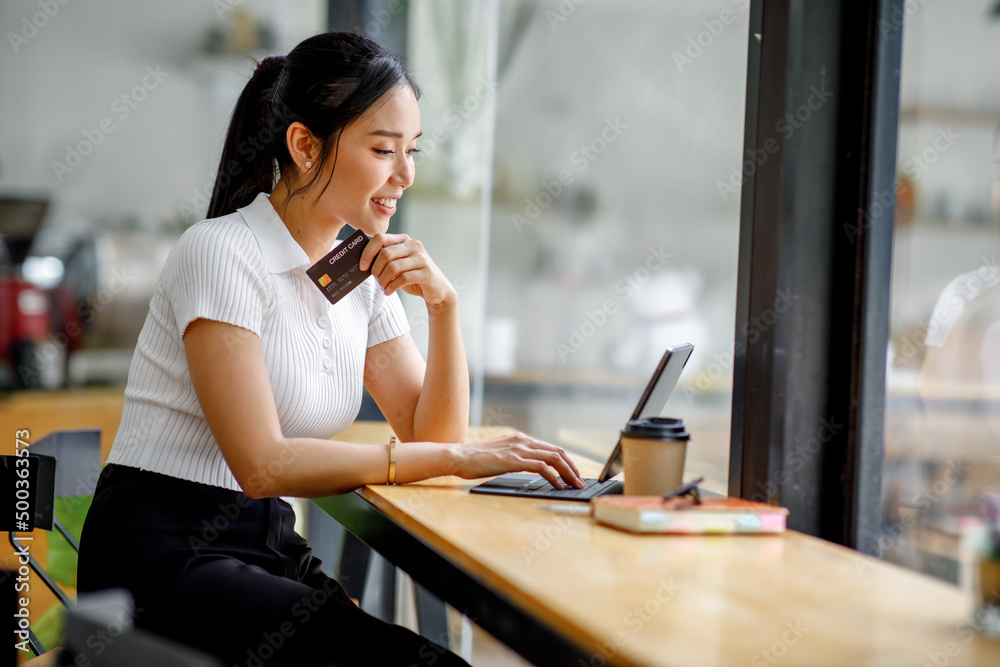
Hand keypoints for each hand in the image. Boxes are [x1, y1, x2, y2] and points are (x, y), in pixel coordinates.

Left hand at [359, 233, 455, 306]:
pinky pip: (403, 278)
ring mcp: (422, 258)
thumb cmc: (413, 277)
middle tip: (376, 280)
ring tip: (383, 287)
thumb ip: (385, 260)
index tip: (362, 266)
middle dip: (375, 270)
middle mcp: (414, 245)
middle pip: (385, 254)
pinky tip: (389, 292)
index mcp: (404, 240)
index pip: (380, 238)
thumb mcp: (397, 265)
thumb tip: (363, 262)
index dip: (367, 252)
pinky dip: (392, 287)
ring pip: (393, 267)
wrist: (438, 290)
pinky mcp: (427, 273)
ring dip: (383, 280)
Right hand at [452, 433, 584, 488]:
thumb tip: (531, 468)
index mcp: (521, 439)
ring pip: (553, 458)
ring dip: (567, 472)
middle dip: (572, 467)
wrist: (459, 457)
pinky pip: (541, 467)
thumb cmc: (476, 460)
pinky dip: (553, 476)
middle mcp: (523, 441)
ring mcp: (519, 449)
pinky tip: (557, 485)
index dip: (566, 461)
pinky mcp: (514, 460)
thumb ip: (516, 457)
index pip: (552, 449)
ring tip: (574, 484)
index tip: (573, 473)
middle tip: (579, 481)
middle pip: (558, 452)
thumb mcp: (501, 455)